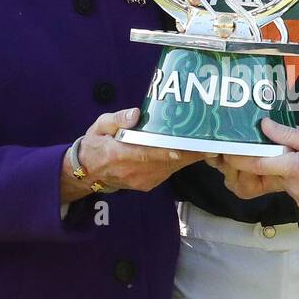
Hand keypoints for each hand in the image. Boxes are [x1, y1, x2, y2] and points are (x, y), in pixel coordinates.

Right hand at [61, 108, 202, 201]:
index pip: (150, 153)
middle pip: (169, 161)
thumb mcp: (100, 126)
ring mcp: (143, 180)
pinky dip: (180, 160)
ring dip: (188, 156)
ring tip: (205, 141)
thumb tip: (135, 114)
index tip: (191, 144)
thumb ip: (117, 119)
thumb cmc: (96, 145)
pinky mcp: (149, 184)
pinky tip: (190, 149)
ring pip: (172, 167)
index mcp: (120, 155)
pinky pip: (168, 171)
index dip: (172, 150)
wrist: (89, 172)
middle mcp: (135, 171)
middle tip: (210, 138)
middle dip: (190, 150)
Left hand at [218, 119, 298, 218]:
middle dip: (270, 165)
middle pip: (271, 176)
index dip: (238, 159)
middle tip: (282, 154)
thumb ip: (286, 134)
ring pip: (286, 186)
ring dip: (290, 175)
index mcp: (295, 168)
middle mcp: (295, 189)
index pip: (256, 164)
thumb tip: (263, 127)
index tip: (227, 153)